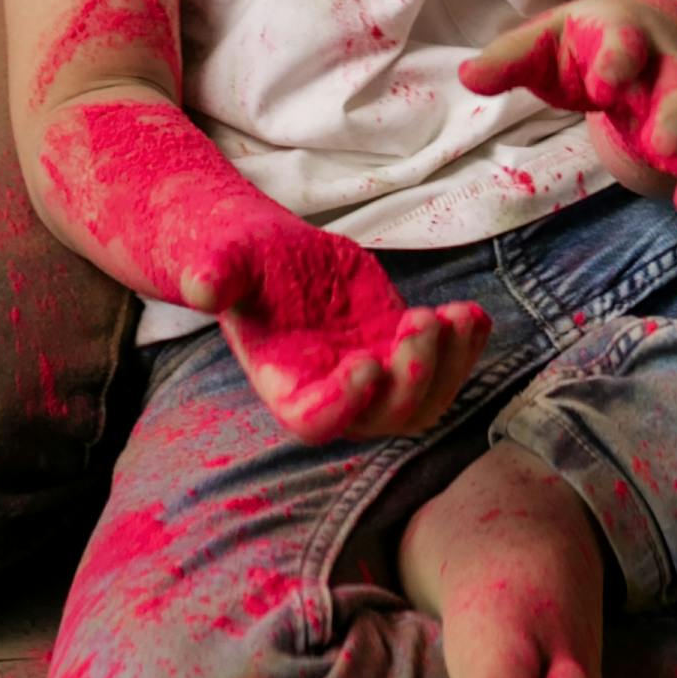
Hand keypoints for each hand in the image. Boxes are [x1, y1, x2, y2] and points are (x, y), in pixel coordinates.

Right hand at [190, 209, 491, 446]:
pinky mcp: (397, 347)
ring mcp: (373, 373)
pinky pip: (443, 365)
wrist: (266, 255)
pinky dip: (466, 346)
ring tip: (458, 315)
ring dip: (450, 366)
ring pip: (424, 401)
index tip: (367, 365)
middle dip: (413, 378)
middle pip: (385, 417)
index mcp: (285, 384)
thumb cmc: (236, 262)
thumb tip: (202, 285)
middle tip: (422, 321)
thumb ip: (212, 276)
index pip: (317, 421)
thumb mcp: (220, 261)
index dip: (345, 405)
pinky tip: (474, 314)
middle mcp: (334, 392)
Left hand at [460, 0, 676, 255]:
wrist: (663, 33)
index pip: (624, 41)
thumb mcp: (550, 40)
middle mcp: (674, 66)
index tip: (605, 83)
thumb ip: (512, 58)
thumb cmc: (593, 44)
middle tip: (664, 152)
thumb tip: (468, 77)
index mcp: (628, 33)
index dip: (617, 58)